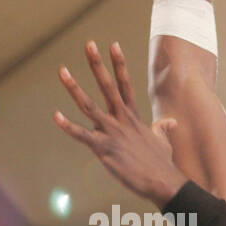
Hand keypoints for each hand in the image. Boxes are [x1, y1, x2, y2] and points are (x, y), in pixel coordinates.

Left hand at [54, 41, 185, 207]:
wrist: (163, 181)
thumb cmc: (161, 163)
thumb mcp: (162, 141)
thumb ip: (161, 128)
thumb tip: (170, 121)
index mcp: (132, 116)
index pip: (125, 84)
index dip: (118, 63)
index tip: (113, 44)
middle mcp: (121, 119)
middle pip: (107, 86)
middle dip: (97, 64)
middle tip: (89, 43)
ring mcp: (112, 132)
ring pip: (89, 105)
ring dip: (74, 87)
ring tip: (62, 70)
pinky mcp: (104, 149)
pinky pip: (82, 136)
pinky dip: (68, 126)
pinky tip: (55, 115)